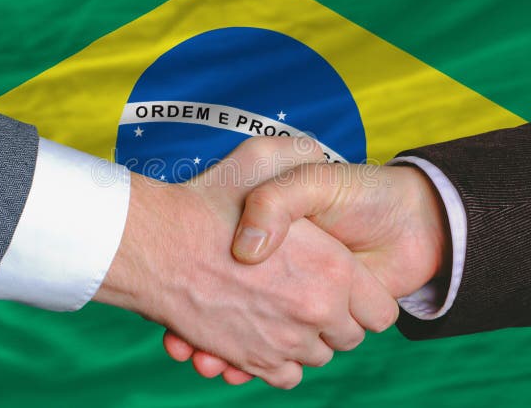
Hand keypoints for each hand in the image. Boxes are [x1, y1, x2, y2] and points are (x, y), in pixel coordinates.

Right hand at [93, 138, 398, 388]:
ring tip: (279, 308)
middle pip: (349, 336)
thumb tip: (323, 159)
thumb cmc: (207, 200)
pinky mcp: (253, 362)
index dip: (365, 297)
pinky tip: (262, 333)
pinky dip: (279, 361)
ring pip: (318, 356)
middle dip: (334, 319)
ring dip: (305, 338)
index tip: (343, 284)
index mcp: (333, 268)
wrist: (150, 244)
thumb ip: (303, 154)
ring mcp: (285, 342)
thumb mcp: (265, 156)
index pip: (380, 309)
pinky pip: (287, 376)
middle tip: (305, 291)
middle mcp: (316, 310)